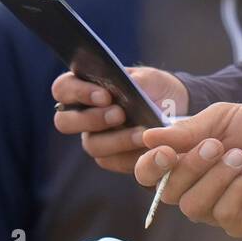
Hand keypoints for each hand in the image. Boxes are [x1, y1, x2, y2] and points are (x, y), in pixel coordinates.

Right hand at [53, 66, 188, 173]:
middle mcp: (83, 115)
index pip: (64, 88)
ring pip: (91, 145)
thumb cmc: (155, 88)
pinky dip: (130, 155)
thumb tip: (128, 85)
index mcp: (85, 88)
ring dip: (116, 140)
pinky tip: (148, 148)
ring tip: (141, 133)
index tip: (105, 96)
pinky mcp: (111, 158)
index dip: (78, 92)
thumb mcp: (151, 78)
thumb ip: (137, 80)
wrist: (178, 110)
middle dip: (91, 118)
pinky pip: (112, 161)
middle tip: (119, 114)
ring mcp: (95, 138)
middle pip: (65, 122)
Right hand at [134, 102, 241, 236]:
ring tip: (241, 157)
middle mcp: (196, 187)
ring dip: (216, 178)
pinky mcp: (241, 222)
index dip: (150, 167)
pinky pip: (223, 216)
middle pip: (170, 192)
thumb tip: (147, 138)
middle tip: (217, 145)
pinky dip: (236, 192)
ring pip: (193, 207)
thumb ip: (186, 131)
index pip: (150, 174)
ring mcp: (217, 208)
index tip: (165, 152)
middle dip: (191, 166)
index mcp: (186, 161)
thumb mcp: (221, 119)